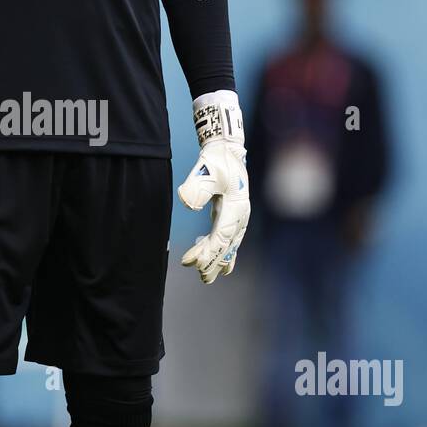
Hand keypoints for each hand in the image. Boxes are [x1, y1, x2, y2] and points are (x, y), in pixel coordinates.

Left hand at [177, 91, 250, 282]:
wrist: (226, 149)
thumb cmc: (216, 160)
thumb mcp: (206, 169)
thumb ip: (197, 187)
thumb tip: (187, 204)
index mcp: (236, 207)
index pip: (220, 236)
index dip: (207, 252)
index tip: (191, 263)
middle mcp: (240, 214)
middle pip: (226, 244)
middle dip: (213, 261)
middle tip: (200, 276)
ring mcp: (238, 215)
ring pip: (229, 244)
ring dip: (219, 260)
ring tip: (208, 277)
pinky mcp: (232, 213)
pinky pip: (228, 237)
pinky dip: (223, 251)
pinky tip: (218, 262)